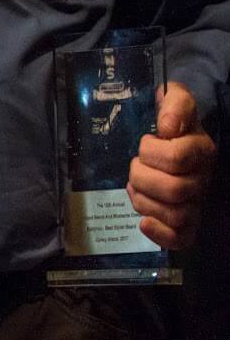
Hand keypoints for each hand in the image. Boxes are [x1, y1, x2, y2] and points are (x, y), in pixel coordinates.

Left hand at [129, 80, 215, 248]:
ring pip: (175, 215)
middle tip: (136, 167)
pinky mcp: (185, 224)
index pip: (176, 158)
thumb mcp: (174, 100)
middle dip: (142, 177)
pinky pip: (180, 239)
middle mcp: (202, 179)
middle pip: (174, 190)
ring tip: (136, 187)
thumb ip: (175, 104)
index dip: (150, 152)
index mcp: (202, 151)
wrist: (173, 141)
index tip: (146, 143)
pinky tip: (143, 221)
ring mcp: (195, 203)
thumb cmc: (170, 123)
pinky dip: (159, 233)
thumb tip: (167, 126)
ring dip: (144, 201)